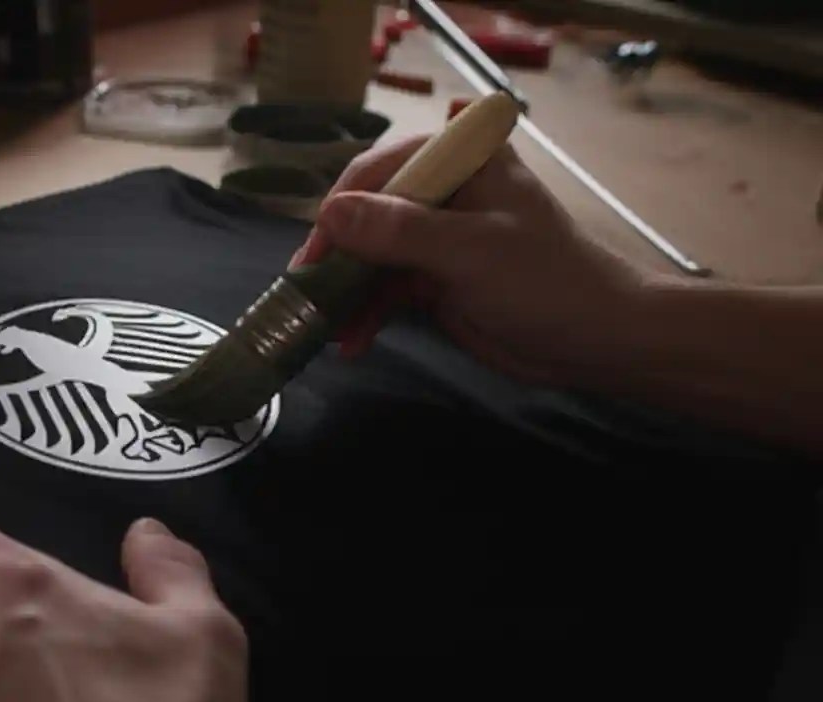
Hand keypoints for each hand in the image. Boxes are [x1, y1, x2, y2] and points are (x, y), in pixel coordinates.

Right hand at [290, 135, 649, 386]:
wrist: (596, 340)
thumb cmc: (546, 282)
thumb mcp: (471, 252)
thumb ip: (401, 231)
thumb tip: (332, 213)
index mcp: (460, 160)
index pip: (378, 171)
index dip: (340, 213)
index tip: (314, 258)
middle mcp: (443, 189)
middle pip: (365, 213)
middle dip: (335, 257)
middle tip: (305, 298)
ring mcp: (436, 234)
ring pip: (368, 254)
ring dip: (344, 292)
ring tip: (323, 330)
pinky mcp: (433, 275)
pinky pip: (383, 287)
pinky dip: (364, 312)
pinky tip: (349, 341)